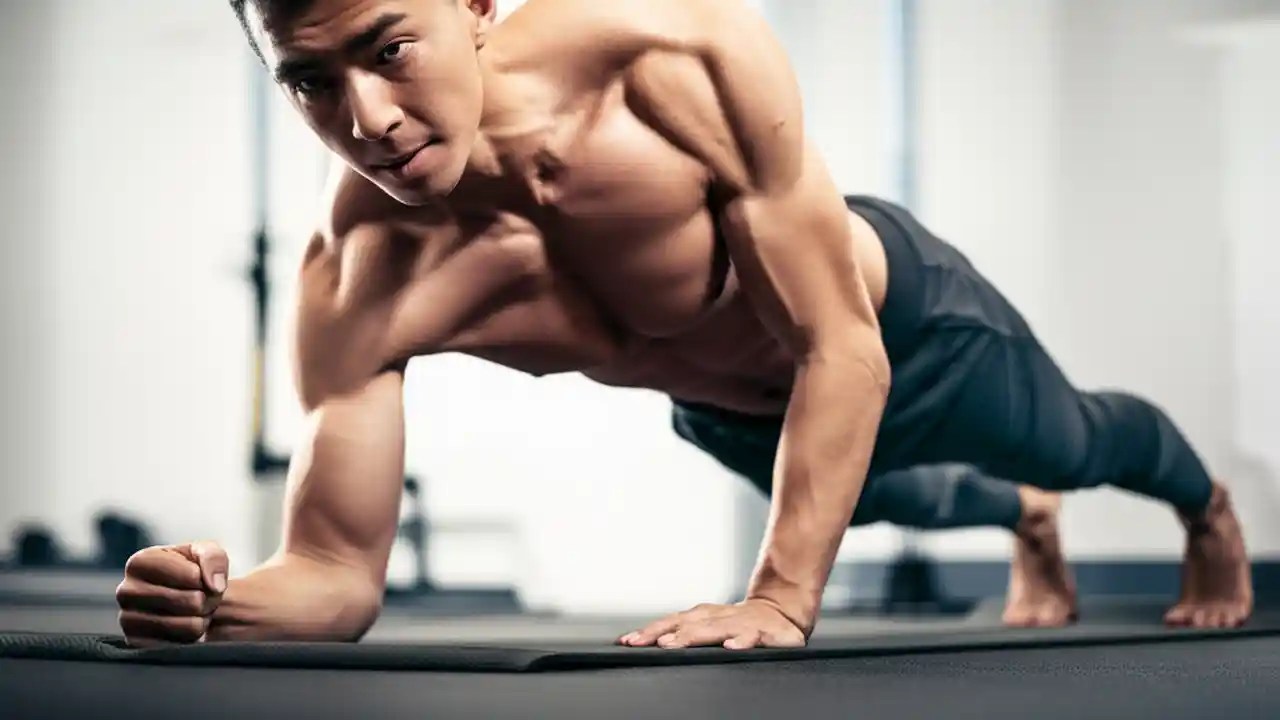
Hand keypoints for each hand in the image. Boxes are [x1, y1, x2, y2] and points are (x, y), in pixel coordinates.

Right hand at [115, 541, 228, 647]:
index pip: (193, 576)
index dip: (207, 578)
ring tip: (195, 609)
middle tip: (203, 596)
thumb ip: (213, 558)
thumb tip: (215, 586)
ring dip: (202, 618)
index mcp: (139, 562)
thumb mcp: (204, 551)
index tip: (201, 577)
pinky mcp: (136, 644)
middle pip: (191, 602)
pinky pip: (180, 645)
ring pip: (188, 626)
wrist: (178, 596)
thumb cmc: (189, 569)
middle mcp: (126, 591)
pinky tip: (184, 624)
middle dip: (207, 599)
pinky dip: (190, 637)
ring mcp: (127, 620)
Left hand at [617, 598, 807, 650]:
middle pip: (687, 624)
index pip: (671, 622)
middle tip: (643, 643)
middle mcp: (719, 617)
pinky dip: (743, 641)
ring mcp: (742, 624)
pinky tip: (733, 648)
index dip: (649, 631)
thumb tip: (648, 645)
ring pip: (715, 629)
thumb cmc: (740, 624)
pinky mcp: (766, 633)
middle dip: (663, 633)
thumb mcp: (711, 627)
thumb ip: (685, 634)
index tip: (628, 641)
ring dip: (693, 636)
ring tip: (674, 644)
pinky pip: (755, 636)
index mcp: (703, 617)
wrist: (783, 611)